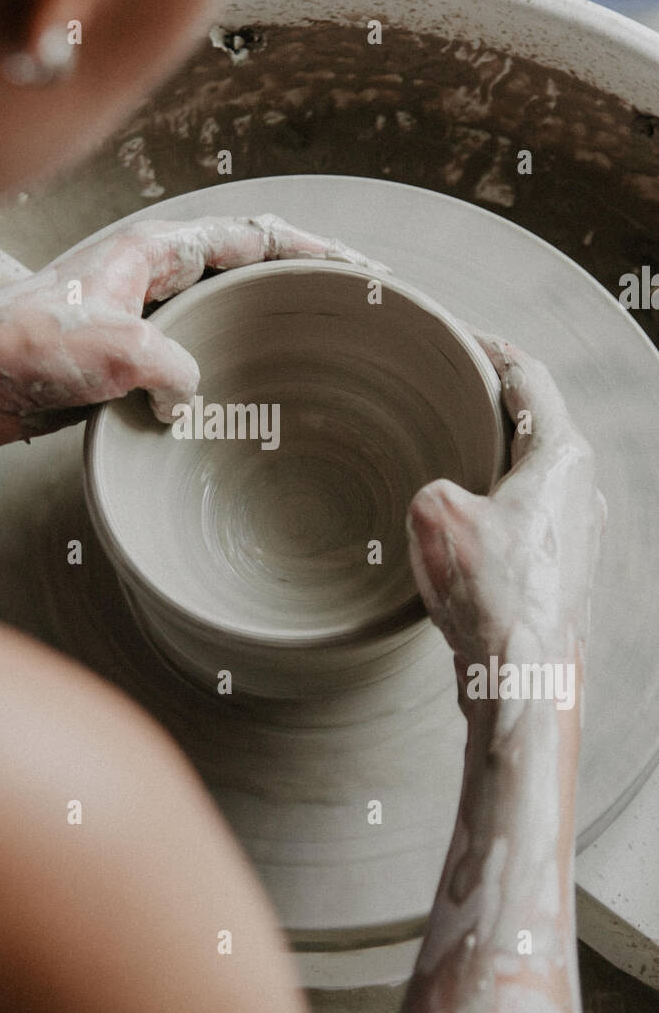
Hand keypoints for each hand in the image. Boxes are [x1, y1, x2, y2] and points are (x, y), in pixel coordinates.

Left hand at [0, 212, 382, 441]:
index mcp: (153, 251)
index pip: (253, 237)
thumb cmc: (23, 347)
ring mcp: (136, 316)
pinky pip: (185, 359)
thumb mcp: (118, 351)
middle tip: (345, 312)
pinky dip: (217, 373)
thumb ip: (178, 365)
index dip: (311, 250)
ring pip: (216, 316)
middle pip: (241, 270)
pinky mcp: (119, 358)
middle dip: (294, 287)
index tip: (356, 270)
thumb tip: (193, 391)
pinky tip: (233, 402)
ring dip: (257, 332)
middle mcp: (148, 276)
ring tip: (306, 356)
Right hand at [404, 336, 606, 694]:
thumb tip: (441, 502)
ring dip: (492, 458)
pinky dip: (494, 503)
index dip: (487, 346)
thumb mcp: (434, 516)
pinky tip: (461, 524)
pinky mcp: (561, 569)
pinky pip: (525, 515)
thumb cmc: (493, 597)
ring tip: (446, 455)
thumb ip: (432, 485)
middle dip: (489, 402)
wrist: (524, 679)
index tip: (458, 334)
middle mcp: (580, 488)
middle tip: (446, 389)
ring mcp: (576, 531)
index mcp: (562, 455)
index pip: (526, 374)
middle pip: (535, 421)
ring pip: (531, 472)